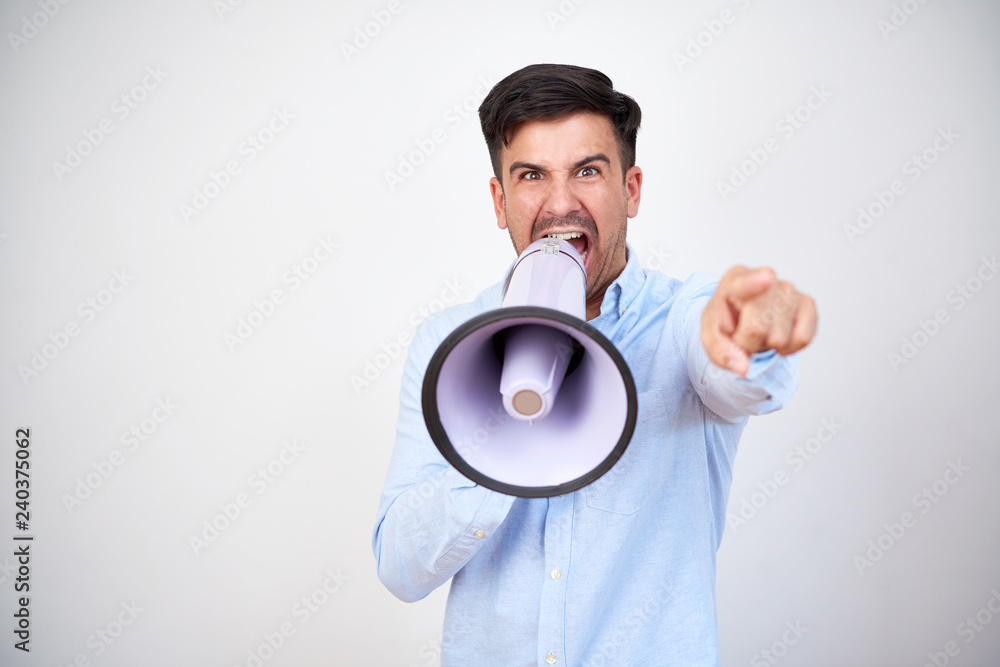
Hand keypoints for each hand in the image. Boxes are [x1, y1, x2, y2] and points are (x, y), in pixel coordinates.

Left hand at [700, 266, 816, 375]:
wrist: (743, 318)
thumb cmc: (727, 321)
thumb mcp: (711, 336)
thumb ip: (719, 351)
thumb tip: (743, 368)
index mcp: (734, 280)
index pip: (744, 283)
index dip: (754, 283)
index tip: (765, 278)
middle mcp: (765, 277)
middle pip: (757, 327)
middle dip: (747, 343)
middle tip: (741, 337)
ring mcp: (789, 289)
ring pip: (779, 338)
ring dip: (767, 345)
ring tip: (760, 332)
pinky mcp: (808, 303)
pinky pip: (802, 339)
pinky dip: (788, 348)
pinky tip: (777, 335)